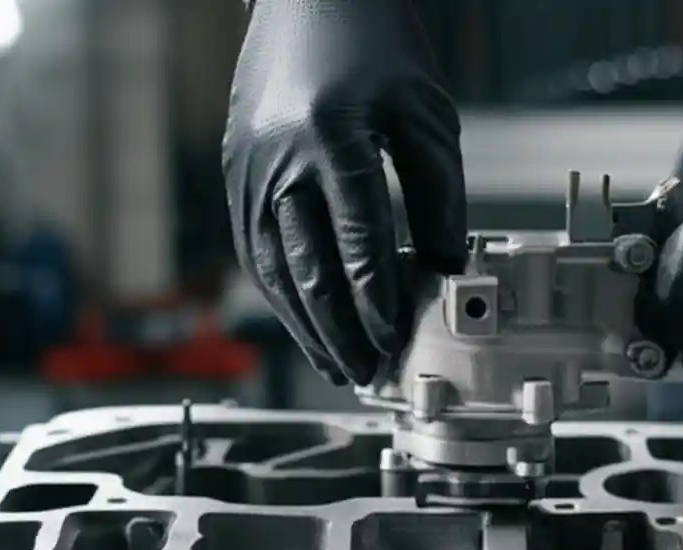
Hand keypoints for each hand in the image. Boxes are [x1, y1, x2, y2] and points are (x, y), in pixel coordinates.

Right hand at [223, 0, 466, 386]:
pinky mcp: (236, 174)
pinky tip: (303, 320)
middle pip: (309, 270)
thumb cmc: (373, 45)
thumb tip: (447, 264)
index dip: (379, 304)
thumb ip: (440, 194)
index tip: (396, 339)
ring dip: (303, 325)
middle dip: (340, 331)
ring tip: (333, 362)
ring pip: (272, 270)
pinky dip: (278, 293)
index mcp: (331, 138)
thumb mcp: (425, 113)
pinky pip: (254, 248)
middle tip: (365, 372)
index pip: (359, 246)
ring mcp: (248, 169)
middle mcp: (279, 160)